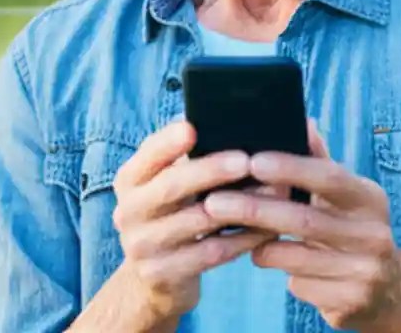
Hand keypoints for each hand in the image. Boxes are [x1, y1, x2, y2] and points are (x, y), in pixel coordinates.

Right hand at [111, 121, 276, 321]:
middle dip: (211, 171)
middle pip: (172, 186)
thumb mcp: (166, 188)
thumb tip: (225, 124)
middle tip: (246, 160)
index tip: (192, 127)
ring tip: (273, 193)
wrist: (152, 277)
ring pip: (197, 221)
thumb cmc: (172, 216)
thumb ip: (184, 161)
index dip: (168, 141)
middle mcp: (128, 210)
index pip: (147, 154)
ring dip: (240, 207)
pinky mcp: (160, 273)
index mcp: (129, 180)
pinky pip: (212, 253)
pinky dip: (243, 239)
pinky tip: (268, 229)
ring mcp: (141, 245)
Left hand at [201, 121, 400, 331]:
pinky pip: (299, 284)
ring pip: (295, 256)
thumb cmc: (351, 228)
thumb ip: (320, 161)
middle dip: (255, 210)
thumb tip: (302, 120)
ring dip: (256, 243)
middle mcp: (372, 234)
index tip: (253, 161)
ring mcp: (364, 271)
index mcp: (368, 198)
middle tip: (213, 202)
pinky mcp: (350, 301)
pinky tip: (262, 258)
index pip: (329, 178)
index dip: (291, 169)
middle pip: (304, 220)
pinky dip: (276, 269)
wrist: (391, 290)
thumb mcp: (346, 195)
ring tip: (226, 229)